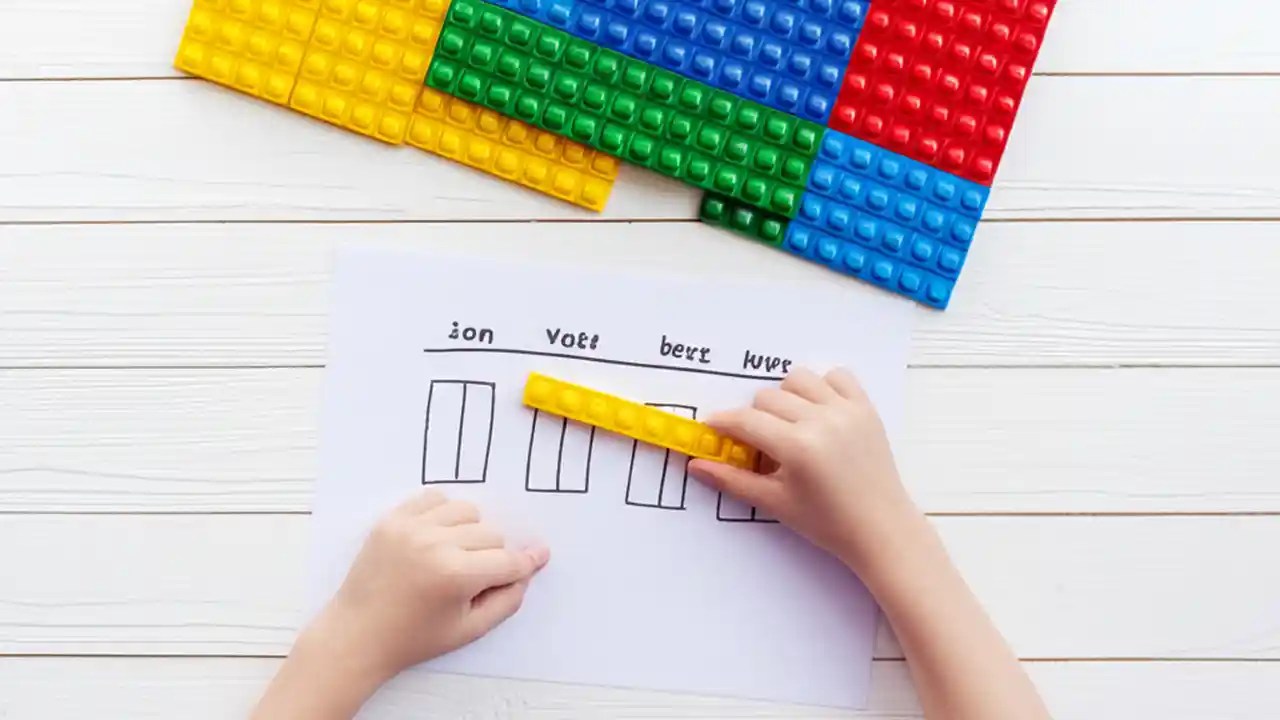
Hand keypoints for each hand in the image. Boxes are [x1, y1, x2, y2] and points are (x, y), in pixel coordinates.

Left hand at [307, 490, 549, 683]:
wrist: (357, 634)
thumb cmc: (414, 638)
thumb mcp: (471, 630)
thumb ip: (509, 599)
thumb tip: (531, 564)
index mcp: (455, 576)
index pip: (508, 561)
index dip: (524, 564)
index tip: (536, 558)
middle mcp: (434, 544)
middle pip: (492, 534)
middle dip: (491, 558)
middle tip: (471, 580)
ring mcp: (410, 527)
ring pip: (467, 511)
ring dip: (470, 532)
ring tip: (454, 556)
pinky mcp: (392, 519)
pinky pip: (435, 498)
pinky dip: (443, 514)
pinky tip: (435, 538)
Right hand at [689, 367, 916, 578]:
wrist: (880, 528)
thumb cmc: (827, 522)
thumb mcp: (775, 502)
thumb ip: (732, 480)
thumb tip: (695, 466)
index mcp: (797, 447)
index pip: (746, 421)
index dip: (723, 422)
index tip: (713, 427)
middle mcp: (821, 421)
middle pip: (768, 397)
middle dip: (755, 417)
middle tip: (761, 444)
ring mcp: (846, 411)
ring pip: (799, 379)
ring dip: (786, 396)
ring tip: (789, 424)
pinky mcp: (866, 408)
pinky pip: (837, 376)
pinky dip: (822, 387)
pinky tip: (818, 412)